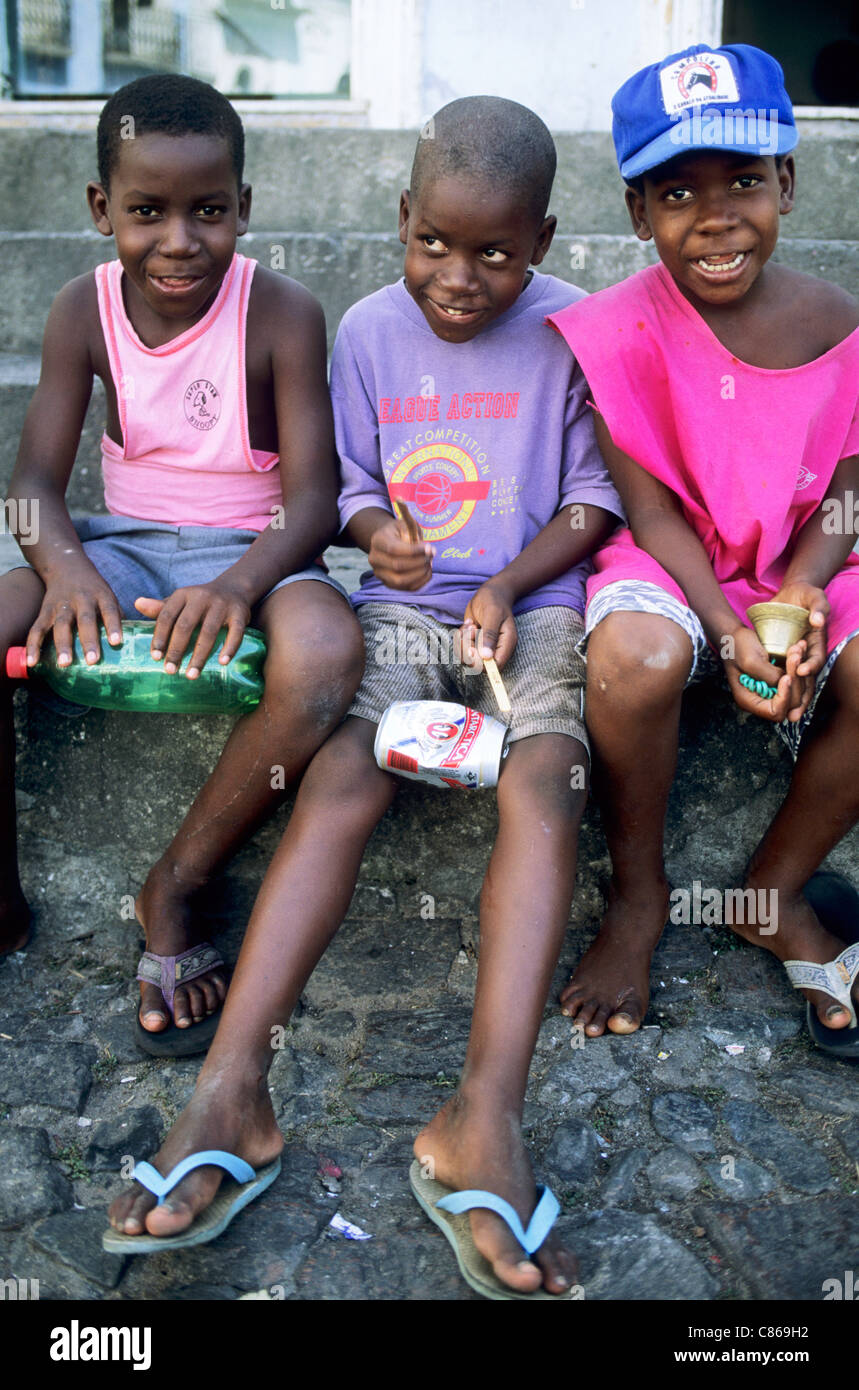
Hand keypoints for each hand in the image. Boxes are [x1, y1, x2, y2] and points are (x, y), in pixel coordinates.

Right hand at [26, 570, 122, 668]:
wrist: (67, 566)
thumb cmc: (94, 590)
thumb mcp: (108, 596)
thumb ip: (116, 617)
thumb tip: (129, 646)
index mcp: (101, 596)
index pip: (109, 610)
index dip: (113, 625)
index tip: (116, 642)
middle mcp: (81, 599)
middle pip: (85, 620)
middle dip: (88, 641)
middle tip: (92, 661)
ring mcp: (62, 605)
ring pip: (61, 625)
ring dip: (62, 645)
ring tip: (64, 664)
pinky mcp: (45, 610)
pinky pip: (38, 628)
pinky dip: (33, 645)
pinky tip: (32, 662)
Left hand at [134, 582, 250, 677]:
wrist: (233, 589)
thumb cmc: (200, 602)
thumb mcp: (180, 601)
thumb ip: (160, 608)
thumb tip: (136, 604)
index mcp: (183, 595)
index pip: (167, 616)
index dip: (160, 637)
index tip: (155, 658)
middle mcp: (201, 597)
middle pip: (186, 625)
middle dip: (176, 650)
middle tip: (170, 671)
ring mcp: (222, 604)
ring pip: (209, 632)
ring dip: (200, 656)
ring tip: (192, 675)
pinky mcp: (240, 613)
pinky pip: (236, 632)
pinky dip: (229, 647)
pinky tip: (222, 663)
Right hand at [367, 513, 433, 589]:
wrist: (391, 545)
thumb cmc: (401, 532)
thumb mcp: (404, 522)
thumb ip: (406, 514)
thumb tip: (399, 498)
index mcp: (378, 541)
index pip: (395, 550)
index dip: (414, 551)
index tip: (429, 547)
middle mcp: (374, 559)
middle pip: (398, 566)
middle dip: (419, 561)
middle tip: (432, 554)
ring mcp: (380, 574)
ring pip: (401, 581)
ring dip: (420, 573)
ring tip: (429, 563)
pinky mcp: (388, 584)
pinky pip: (406, 589)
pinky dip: (420, 582)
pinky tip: (427, 571)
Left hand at [461, 580, 517, 670]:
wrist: (490, 592)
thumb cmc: (494, 601)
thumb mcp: (492, 614)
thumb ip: (489, 635)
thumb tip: (487, 656)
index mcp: (506, 644)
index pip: (495, 666)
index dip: (481, 663)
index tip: (471, 649)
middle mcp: (495, 648)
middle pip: (478, 664)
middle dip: (469, 649)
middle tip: (471, 631)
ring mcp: (484, 646)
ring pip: (467, 656)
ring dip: (464, 640)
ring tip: (471, 625)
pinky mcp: (474, 642)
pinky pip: (462, 647)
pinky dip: (461, 636)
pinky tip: (468, 623)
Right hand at [723, 624, 809, 723]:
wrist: (733, 635)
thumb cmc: (737, 646)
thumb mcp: (751, 661)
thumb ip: (769, 676)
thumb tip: (789, 682)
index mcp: (748, 700)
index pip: (774, 712)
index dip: (784, 697)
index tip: (786, 677)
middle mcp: (762, 699)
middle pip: (790, 703)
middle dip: (796, 680)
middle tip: (795, 655)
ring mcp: (772, 690)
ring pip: (798, 691)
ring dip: (801, 670)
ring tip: (798, 647)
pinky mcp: (779, 680)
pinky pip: (798, 679)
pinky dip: (801, 665)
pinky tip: (799, 647)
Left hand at [771, 581, 828, 679]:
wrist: (789, 593)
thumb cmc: (807, 594)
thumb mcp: (816, 597)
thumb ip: (819, 607)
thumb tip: (818, 621)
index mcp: (817, 642)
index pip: (817, 660)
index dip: (811, 667)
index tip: (801, 670)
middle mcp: (804, 649)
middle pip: (801, 667)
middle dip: (794, 670)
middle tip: (786, 662)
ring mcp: (788, 649)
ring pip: (785, 666)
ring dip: (780, 668)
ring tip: (775, 660)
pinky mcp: (775, 646)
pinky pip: (772, 658)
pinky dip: (767, 663)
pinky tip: (759, 664)